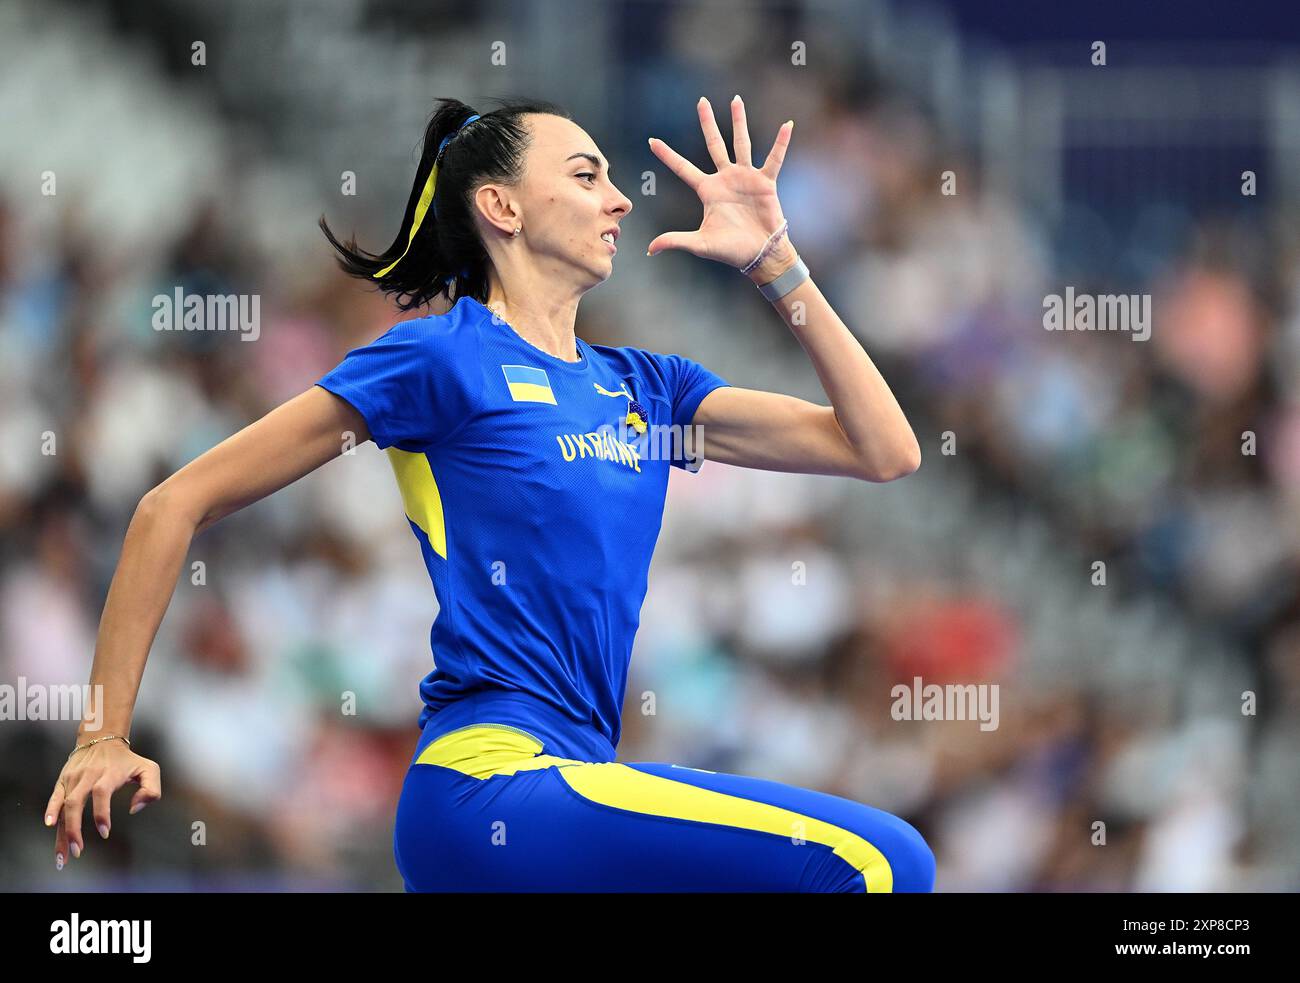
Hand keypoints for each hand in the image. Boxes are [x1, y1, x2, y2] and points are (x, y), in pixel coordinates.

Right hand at [45, 738, 161, 868]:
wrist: (102, 738)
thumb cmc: (127, 760)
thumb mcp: (149, 769)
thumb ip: (151, 789)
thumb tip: (134, 809)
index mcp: (108, 774)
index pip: (101, 793)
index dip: (101, 813)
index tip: (105, 832)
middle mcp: (88, 776)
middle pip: (76, 802)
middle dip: (74, 829)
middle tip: (77, 851)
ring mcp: (73, 778)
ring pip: (63, 806)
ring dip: (61, 831)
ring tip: (62, 855)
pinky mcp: (63, 780)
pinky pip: (55, 797)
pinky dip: (50, 811)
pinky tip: (49, 825)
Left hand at [647, 95, 793, 271]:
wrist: (759, 255)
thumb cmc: (730, 250)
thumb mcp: (699, 244)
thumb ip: (675, 241)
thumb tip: (649, 250)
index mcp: (708, 190)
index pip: (683, 168)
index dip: (667, 155)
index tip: (651, 141)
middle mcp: (726, 179)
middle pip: (714, 144)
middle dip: (707, 123)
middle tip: (701, 101)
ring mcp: (746, 178)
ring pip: (741, 143)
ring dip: (739, 122)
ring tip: (736, 100)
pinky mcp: (766, 182)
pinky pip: (774, 159)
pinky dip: (781, 143)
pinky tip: (787, 125)